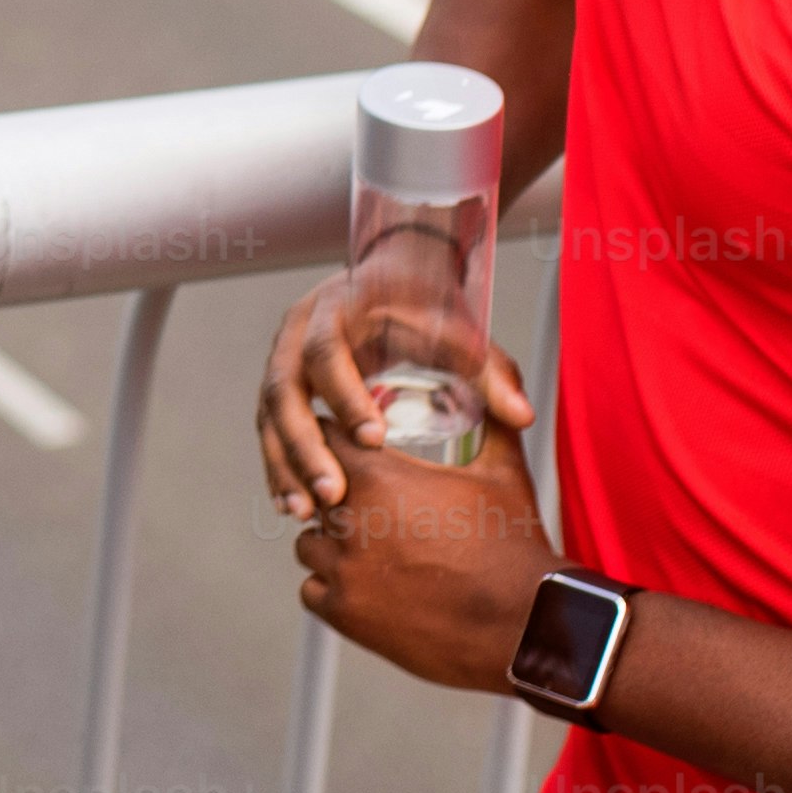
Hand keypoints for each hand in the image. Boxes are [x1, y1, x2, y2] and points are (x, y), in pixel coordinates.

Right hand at [252, 246, 533, 518]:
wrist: (391, 279)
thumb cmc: (422, 305)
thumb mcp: (455, 328)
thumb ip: (487, 370)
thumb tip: (522, 416)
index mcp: (334, 308)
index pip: (327, 351)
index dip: (344, 396)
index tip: (374, 439)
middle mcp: (296, 333)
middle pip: (283, 391)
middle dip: (305, 447)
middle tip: (333, 495)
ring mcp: (282, 361)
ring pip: (268, 417)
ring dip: (284, 467)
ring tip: (305, 513)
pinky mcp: (282, 388)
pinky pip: (269, 431)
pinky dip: (278, 468)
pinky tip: (293, 505)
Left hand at [289, 427, 562, 695]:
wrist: (525, 625)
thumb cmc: (514, 544)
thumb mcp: (504, 471)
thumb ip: (491, 420)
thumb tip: (501, 390)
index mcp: (379, 477)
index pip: (323, 437)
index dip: (337, 440)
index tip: (352, 448)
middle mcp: (349, 520)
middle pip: (311, 490)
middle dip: (333, 493)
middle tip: (366, 503)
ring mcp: (342, 570)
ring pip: (308, 543)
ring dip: (330, 543)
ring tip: (369, 547)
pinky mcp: (344, 613)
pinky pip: (312, 590)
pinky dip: (332, 588)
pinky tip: (366, 585)